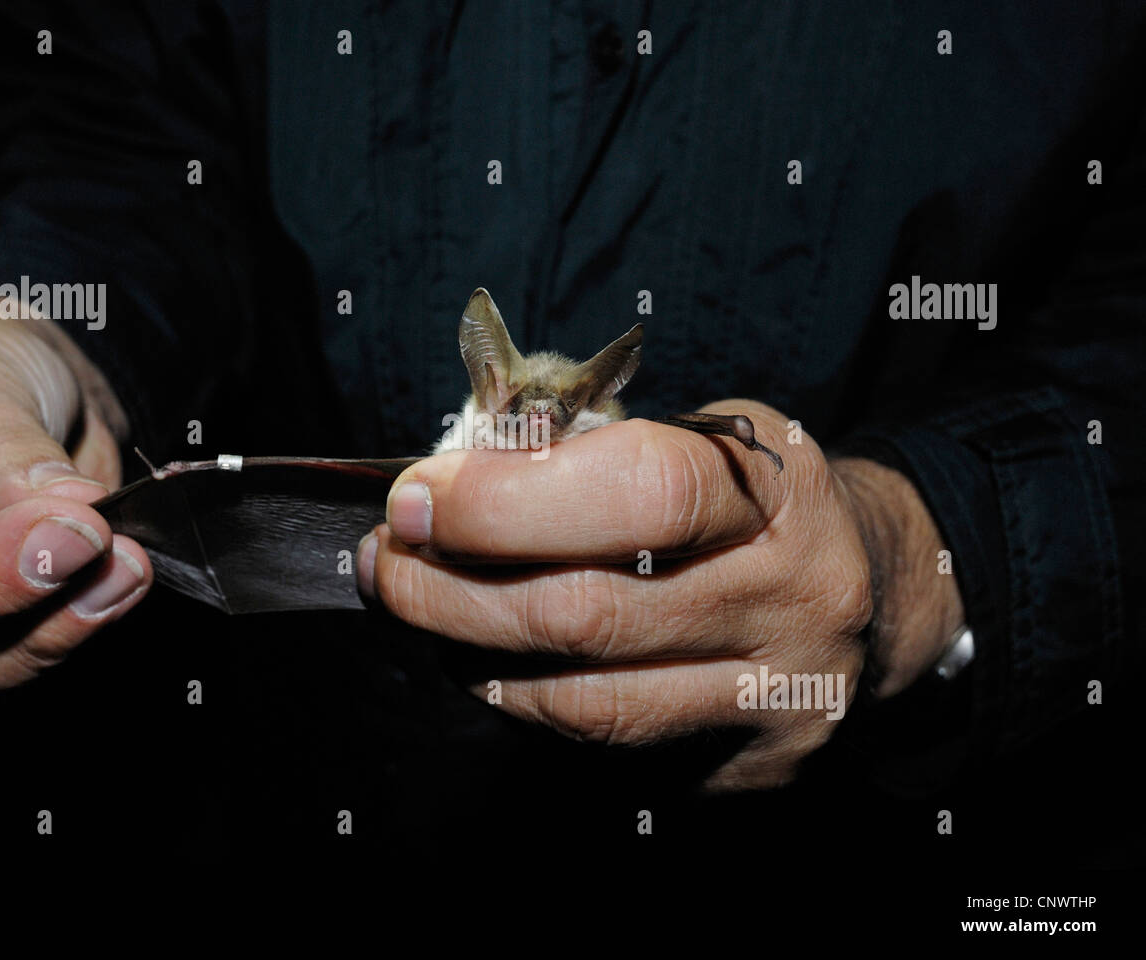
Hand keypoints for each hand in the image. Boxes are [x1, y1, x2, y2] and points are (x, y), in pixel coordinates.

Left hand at [357, 399, 963, 788]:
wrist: (874, 582)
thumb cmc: (757, 497)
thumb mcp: (700, 434)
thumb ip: (589, 453)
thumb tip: (450, 487)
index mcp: (777, 489)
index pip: (638, 493)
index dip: (506, 500)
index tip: (418, 498)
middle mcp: (790, 601)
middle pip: (590, 615)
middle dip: (453, 592)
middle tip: (388, 563)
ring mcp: (777, 699)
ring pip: (589, 706)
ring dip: (475, 659)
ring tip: (424, 613)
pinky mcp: (752, 769)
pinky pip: (610, 752)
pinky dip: (529, 707)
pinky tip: (492, 664)